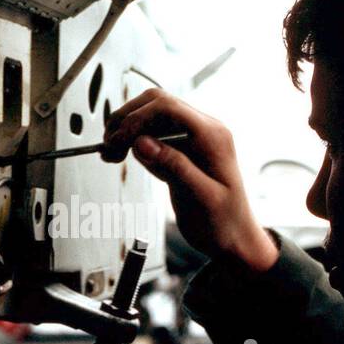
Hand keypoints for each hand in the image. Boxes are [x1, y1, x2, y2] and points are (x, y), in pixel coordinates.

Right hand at [102, 89, 277, 273]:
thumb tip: (141, 142)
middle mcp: (203, 131)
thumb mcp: (200, 198)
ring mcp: (193, 139)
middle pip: (158, 104)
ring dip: (127, 129)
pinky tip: (121, 156)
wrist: (235, 240)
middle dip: (128, 119)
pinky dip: (133, 142)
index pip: (168, 108)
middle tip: (109, 145)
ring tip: (110, 152)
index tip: (117, 140)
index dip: (136, 119)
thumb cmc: (224, 223)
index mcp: (212, 137)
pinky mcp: (182, 150)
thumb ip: (173, 167)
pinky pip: (154, 134)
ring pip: (152, 116)